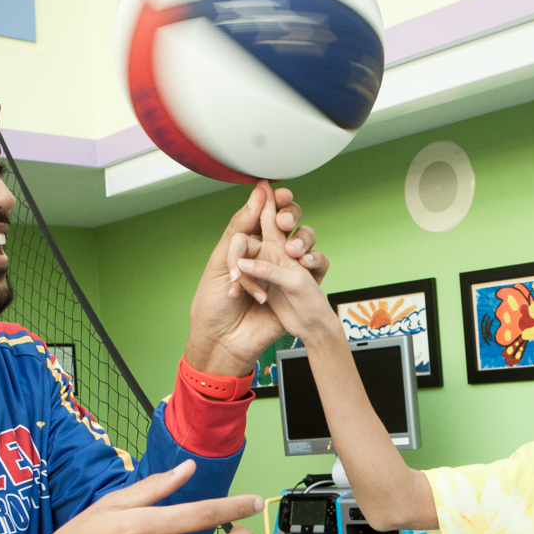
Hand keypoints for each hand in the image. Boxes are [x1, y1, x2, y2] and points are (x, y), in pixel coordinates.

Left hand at [230, 190, 344, 345]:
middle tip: (283, 221)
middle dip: (290, 216)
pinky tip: (302, 264)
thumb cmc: (215, 306)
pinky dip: (313, 260)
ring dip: (302, 239)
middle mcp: (268, 254)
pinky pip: (318, 266)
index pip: (264, 214)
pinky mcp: (299, 288)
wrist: (225, 342)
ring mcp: (285, 270)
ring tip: (291, 251)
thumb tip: (257, 196)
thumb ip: (239, 229)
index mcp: (247, 244)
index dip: (273, 201)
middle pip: (289, 223)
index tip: (277, 191)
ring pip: (305, 240)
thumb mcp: (220, 262)